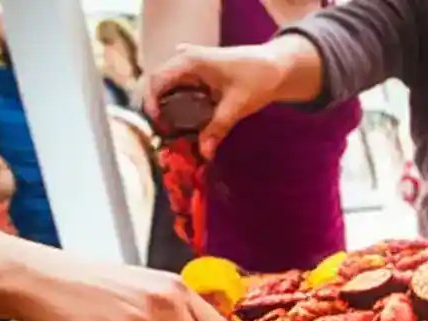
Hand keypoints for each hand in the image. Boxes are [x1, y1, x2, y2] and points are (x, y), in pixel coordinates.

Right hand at [145, 36, 302, 158]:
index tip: (157, 126)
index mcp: (190, 61)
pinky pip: (178, 87)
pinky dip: (177, 103)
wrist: (277, 66)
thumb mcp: (236, 105)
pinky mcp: (197, 73)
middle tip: (162, 133)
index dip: (149, 104)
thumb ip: (217, 128)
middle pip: (156, 83)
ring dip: (165, 106)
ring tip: (171, 130)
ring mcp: (190, 64)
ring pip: (166, 86)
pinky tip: (183, 121)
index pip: (156, 80)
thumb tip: (204, 154)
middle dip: (155, 108)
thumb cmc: (258, 78)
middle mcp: (185, 58)